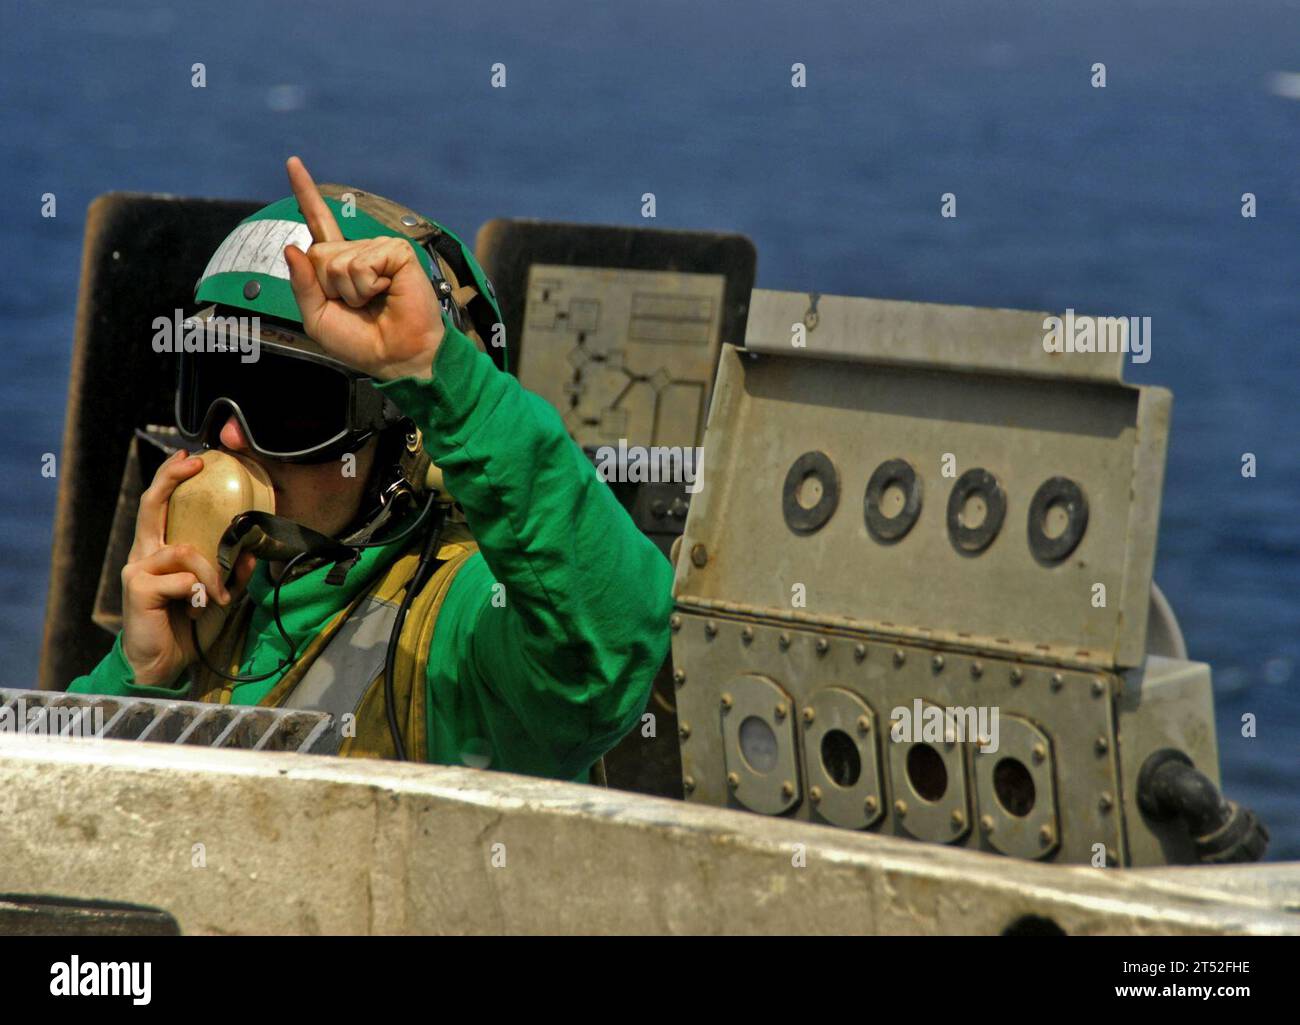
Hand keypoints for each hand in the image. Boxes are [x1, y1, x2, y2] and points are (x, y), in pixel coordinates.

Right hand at [120, 450, 255, 687]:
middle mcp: (144, 553)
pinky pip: (182, 578)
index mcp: (159, 550)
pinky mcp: (138, 587)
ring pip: (185, 550)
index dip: (172, 479)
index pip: (161, 506)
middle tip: (194, 463)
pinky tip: (194, 607)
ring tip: (218, 596)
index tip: (191, 459)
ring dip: (211, 573)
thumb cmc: (187, 625)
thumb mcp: (217, 593)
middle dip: (171, 479)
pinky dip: (198, 591)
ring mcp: (138, 569)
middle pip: (151, 506)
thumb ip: (232, 571)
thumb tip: (252, 551)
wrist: (162, 662)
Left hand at [282, 156, 445, 379]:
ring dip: (349, 291)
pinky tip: (385, 293)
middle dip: (329, 286)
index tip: (293, 163)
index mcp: (341, 265)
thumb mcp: (318, 318)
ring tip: (373, 303)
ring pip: (337, 260)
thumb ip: (302, 285)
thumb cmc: (363, 343)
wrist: (397, 358)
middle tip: (357, 306)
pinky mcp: (397, 253)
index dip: (305, 193)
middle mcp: (360, 252)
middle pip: (318, 253)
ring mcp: (379, 250)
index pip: (319, 223)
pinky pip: (361, 263)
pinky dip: (366, 286)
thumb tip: (292, 247)